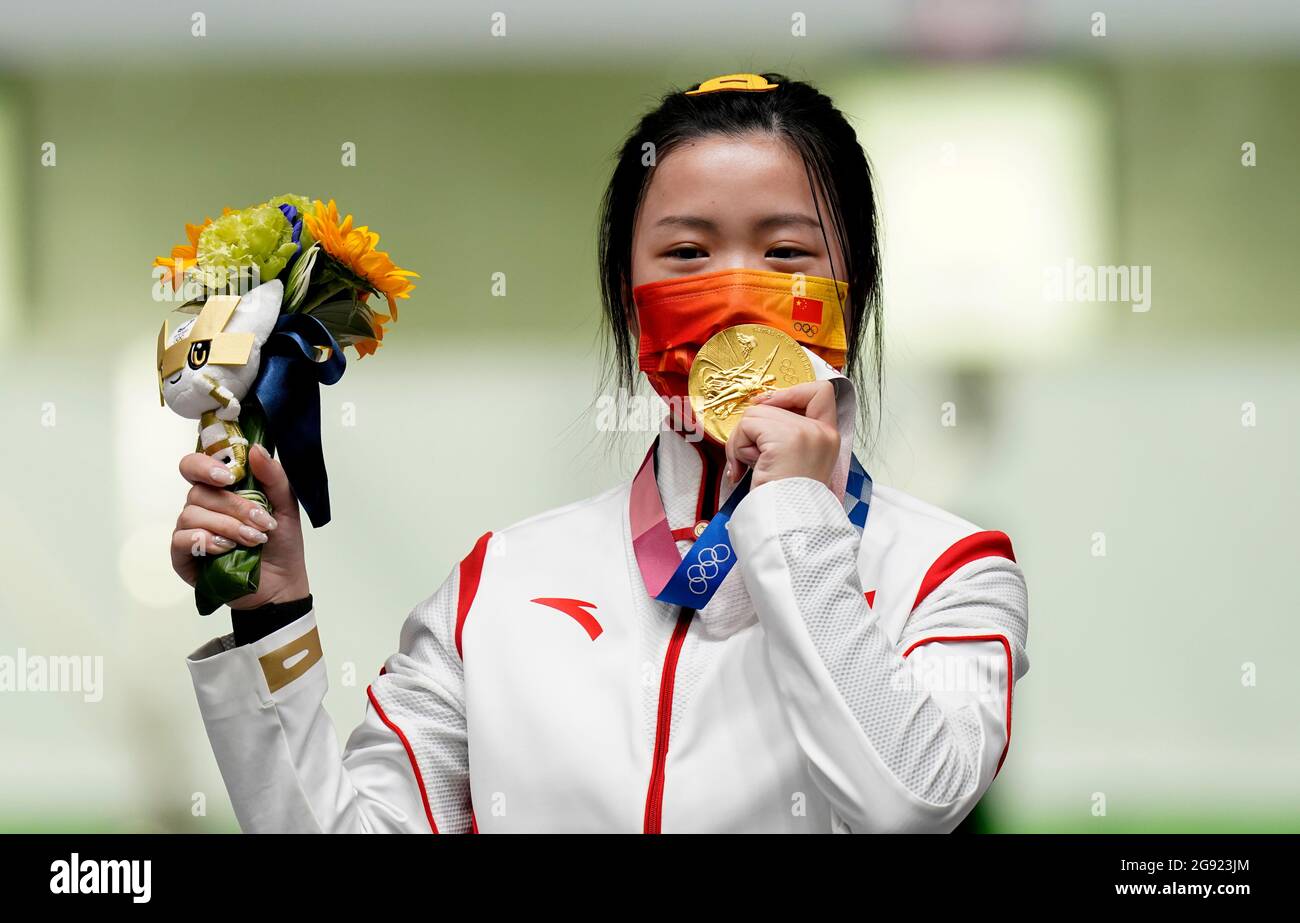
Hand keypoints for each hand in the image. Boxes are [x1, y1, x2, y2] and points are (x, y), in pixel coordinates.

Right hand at [170, 444, 309, 608]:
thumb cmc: (282, 543)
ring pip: (190, 515)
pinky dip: (206, 541)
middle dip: (233, 506)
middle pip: (198, 492)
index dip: (205, 466)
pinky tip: (226, 549)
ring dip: (227, 526)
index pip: (196, 466)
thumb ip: (273, 477)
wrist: (282, 583)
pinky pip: (181, 540)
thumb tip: (256, 449)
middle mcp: (202, 507)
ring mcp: (191, 531)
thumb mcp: (286, 506)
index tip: (229, 476)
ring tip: (253, 540)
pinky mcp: (183, 556)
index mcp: (222, 490)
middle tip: (260, 520)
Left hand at [724, 381, 839, 489]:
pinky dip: (737, 447)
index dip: (790, 393)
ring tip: (750, 467)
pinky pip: (747, 426)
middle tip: (750, 460)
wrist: (787, 525)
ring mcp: (806, 432)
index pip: (821, 391)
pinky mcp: (785, 438)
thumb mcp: (794, 460)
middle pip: (772, 405)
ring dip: (741, 442)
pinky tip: (744, 469)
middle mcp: (822, 430)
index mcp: (830, 436)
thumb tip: (758, 404)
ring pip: (755, 414)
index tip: (768, 406)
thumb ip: (786, 433)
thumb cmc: (784, 500)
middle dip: (752, 430)